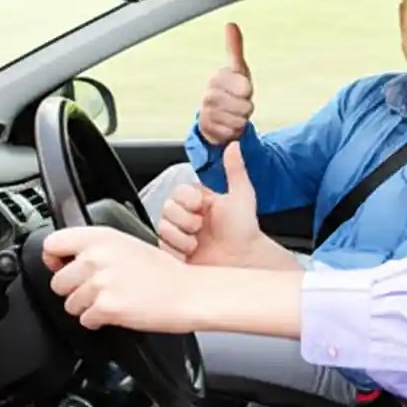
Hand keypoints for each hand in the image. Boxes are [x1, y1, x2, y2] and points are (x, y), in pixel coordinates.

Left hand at [43, 226, 196, 332]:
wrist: (189, 293)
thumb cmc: (165, 272)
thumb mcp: (128, 244)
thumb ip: (96, 248)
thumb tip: (64, 260)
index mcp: (102, 236)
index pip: (52, 243)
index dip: (54, 259)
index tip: (62, 266)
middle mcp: (97, 256)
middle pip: (57, 281)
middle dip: (74, 290)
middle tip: (99, 290)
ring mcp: (101, 282)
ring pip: (70, 304)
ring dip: (86, 307)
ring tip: (113, 300)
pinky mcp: (106, 307)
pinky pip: (85, 320)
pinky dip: (98, 321)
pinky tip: (118, 312)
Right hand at [158, 142, 263, 266]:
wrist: (244, 261)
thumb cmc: (244, 231)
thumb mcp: (242, 195)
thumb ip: (235, 170)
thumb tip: (233, 145)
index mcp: (199, 202)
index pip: (178, 192)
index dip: (186, 198)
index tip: (201, 206)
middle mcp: (188, 218)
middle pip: (166, 208)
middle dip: (184, 219)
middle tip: (200, 227)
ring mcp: (181, 236)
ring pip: (162, 228)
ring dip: (180, 236)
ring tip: (197, 243)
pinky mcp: (176, 255)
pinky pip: (162, 248)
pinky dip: (175, 251)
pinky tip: (190, 254)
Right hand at [197, 23, 253, 144]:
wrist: (217, 114)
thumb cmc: (231, 89)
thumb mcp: (237, 69)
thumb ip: (234, 47)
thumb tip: (230, 24)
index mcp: (218, 78)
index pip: (243, 86)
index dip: (246, 90)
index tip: (245, 90)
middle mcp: (209, 94)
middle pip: (243, 106)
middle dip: (246, 108)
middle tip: (241, 105)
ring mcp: (207, 112)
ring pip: (237, 121)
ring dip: (241, 120)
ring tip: (235, 115)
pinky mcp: (206, 130)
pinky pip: (229, 134)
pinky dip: (233, 132)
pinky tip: (229, 125)